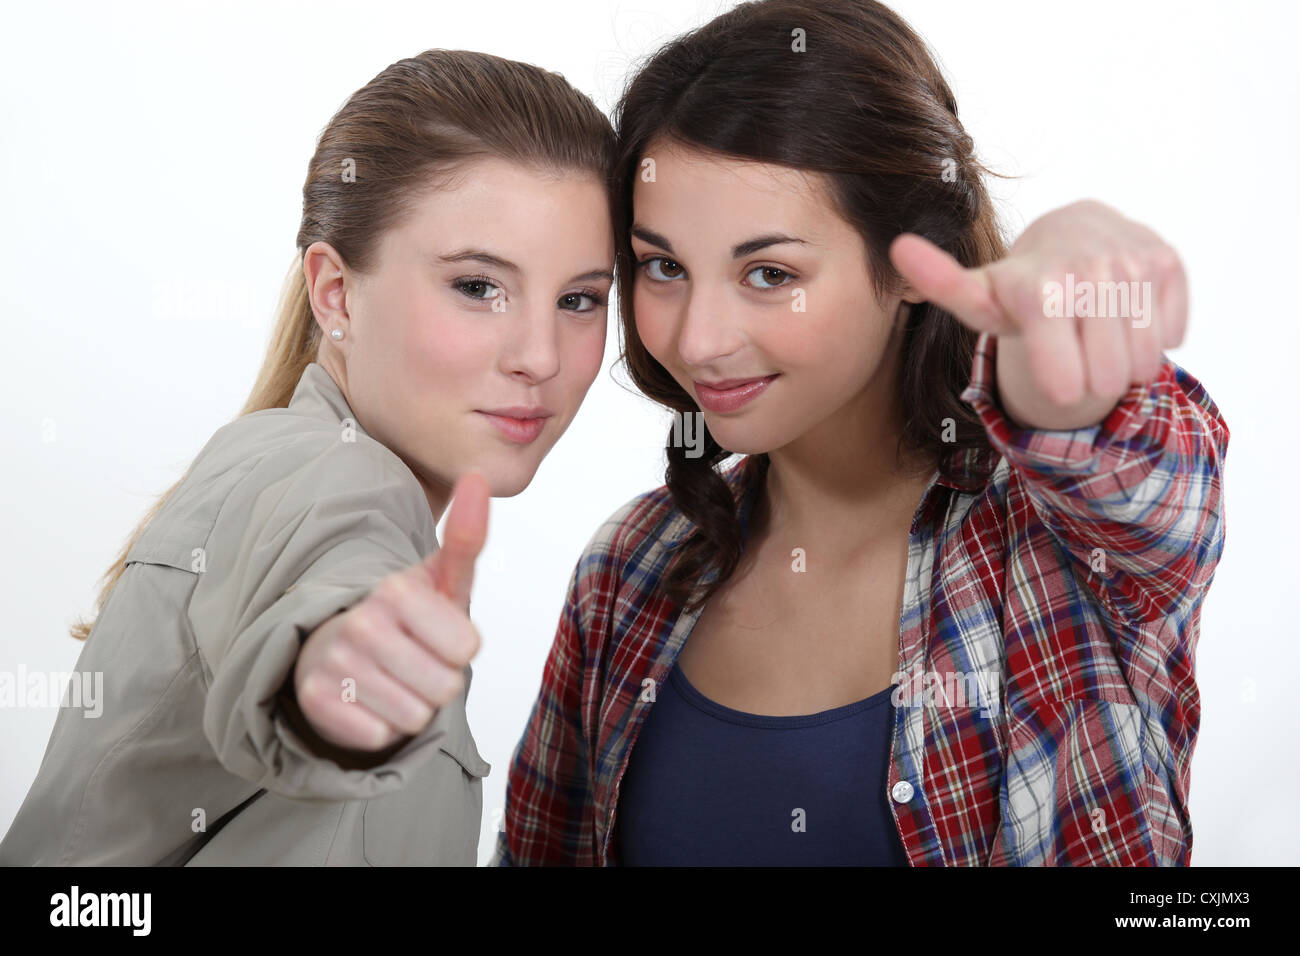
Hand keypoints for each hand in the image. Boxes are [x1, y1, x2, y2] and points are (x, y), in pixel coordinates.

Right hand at [292, 471, 490, 752]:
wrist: (338, 649)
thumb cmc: (405, 617)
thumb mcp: (440, 580)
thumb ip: (467, 537)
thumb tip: (479, 477)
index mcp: (395, 589)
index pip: (466, 649)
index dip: (459, 649)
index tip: (435, 634)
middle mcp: (360, 622)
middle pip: (445, 687)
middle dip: (437, 681)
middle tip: (413, 661)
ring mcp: (332, 661)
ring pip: (414, 716)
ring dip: (410, 705)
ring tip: (391, 678)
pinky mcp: (314, 701)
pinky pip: (379, 735)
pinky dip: (379, 727)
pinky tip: (365, 700)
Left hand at [888, 199, 1187, 429]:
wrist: (1069, 232)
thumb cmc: (1017, 286)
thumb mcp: (977, 297)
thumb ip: (940, 284)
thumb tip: (898, 245)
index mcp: (1038, 290)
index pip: (1068, 380)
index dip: (1064, 386)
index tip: (1057, 381)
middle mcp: (1088, 270)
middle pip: (1111, 378)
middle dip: (1094, 376)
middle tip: (1073, 348)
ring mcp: (1132, 262)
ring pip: (1146, 361)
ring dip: (1125, 360)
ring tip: (1095, 332)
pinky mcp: (1167, 260)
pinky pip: (1173, 335)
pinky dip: (1154, 336)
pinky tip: (1124, 313)